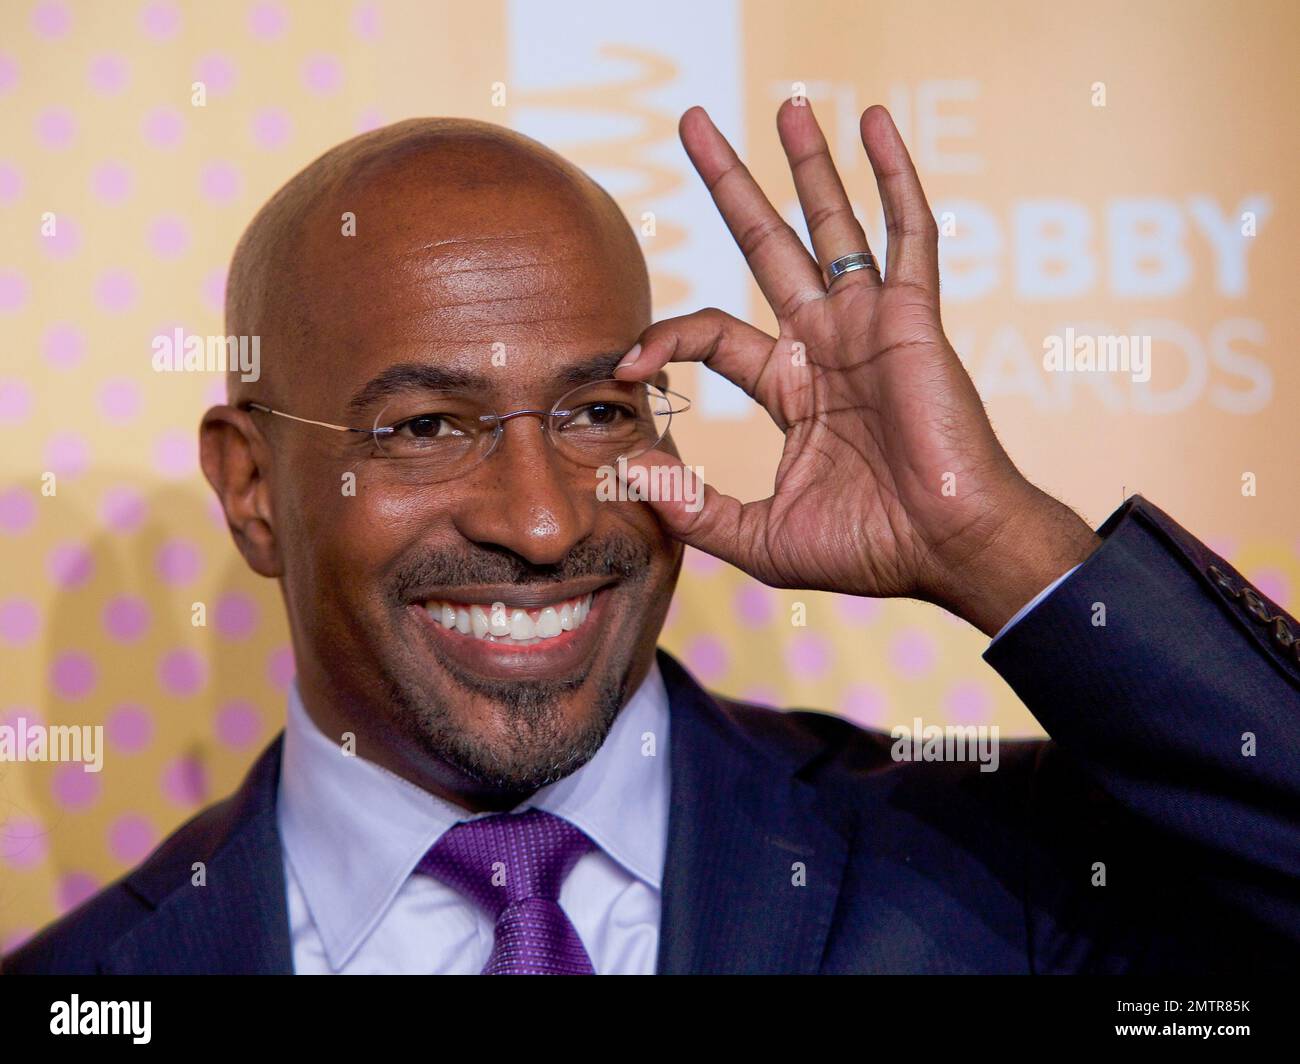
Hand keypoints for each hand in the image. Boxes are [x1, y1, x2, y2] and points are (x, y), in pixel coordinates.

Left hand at [616, 100, 1099, 635]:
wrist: (948, 548)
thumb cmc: (871, 547)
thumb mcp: (761, 536)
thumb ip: (694, 508)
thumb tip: (628, 475)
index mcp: (792, 388)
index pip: (714, 333)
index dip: (666, 337)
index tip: (625, 364)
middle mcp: (826, 344)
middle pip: (765, 244)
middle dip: (730, 185)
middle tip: (692, 123)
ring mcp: (870, 325)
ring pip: (832, 225)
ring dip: (809, 164)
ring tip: (788, 104)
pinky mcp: (912, 318)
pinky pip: (906, 233)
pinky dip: (893, 177)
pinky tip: (874, 125)